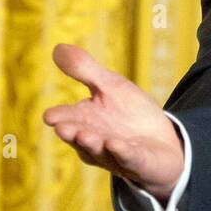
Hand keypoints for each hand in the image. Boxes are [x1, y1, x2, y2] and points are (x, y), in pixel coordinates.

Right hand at [43, 44, 184, 201]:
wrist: (161, 142)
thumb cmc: (129, 113)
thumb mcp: (110, 86)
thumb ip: (85, 70)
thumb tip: (57, 48)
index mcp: (84, 121)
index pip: (66, 118)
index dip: (58, 117)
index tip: (49, 116)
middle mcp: (95, 141)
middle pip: (79, 138)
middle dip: (72, 133)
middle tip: (63, 128)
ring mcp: (115, 155)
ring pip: (100, 151)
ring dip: (93, 144)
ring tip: (85, 135)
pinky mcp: (138, 163)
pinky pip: (129, 159)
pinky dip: (122, 153)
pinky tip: (116, 145)